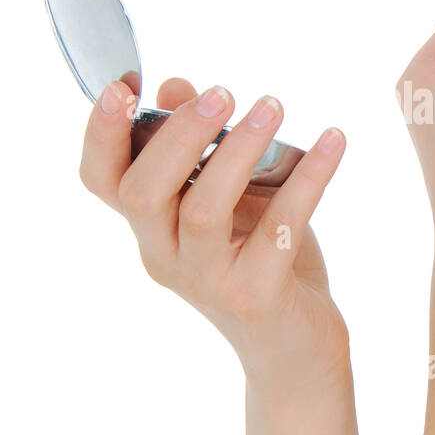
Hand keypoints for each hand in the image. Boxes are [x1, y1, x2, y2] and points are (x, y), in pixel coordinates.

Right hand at [79, 76, 349, 387]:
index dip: (101, 133)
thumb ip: (201, 150)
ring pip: (203, 210)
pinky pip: (279, 228)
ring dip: (237, 149)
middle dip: (179, 134)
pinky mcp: (255, 296)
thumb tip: (177, 87)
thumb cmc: (260, 262)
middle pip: (142, 192)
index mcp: (151, 228)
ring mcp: (207, 281)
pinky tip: (333, 140)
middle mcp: (165, 256)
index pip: (102, 181)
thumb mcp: (229, 201)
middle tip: (223, 92)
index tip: (123, 85)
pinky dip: (309, 179)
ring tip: (272, 106)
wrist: (297, 349)